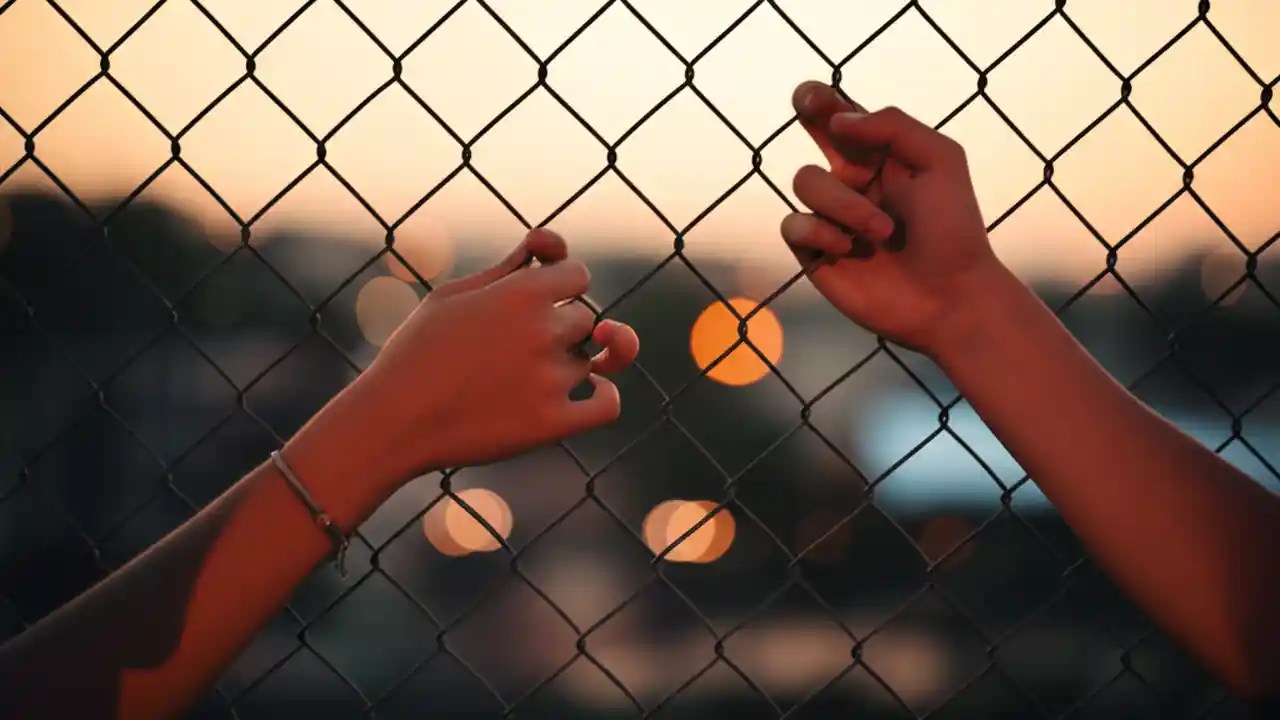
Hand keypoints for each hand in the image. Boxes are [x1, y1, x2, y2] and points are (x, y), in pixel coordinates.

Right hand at [335, 228, 639, 490]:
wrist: (394, 420)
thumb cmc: (417, 351)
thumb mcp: (453, 294)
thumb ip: (508, 268)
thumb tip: (548, 246)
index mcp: (522, 293)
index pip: (578, 276)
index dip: (561, 286)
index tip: (542, 300)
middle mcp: (544, 332)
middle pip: (583, 320)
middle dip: (557, 329)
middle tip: (511, 348)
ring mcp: (551, 379)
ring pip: (586, 363)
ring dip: (563, 367)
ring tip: (512, 379)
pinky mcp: (552, 423)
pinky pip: (607, 405)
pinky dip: (606, 395)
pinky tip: (596, 388)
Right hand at [782, 81, 1006, 355]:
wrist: (950, 295)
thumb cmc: (953, 229)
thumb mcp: (940, 161)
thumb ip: (892, 127)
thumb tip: (838, 121)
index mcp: (883, 155)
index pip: (844, 115)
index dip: (822, 98)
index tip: (814, 97)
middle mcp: (853, 180)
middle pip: (814, 132)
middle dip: (808, 111)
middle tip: (808, 106)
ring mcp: (832, 216)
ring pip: (805, 181)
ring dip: (844, 203)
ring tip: (882, 231)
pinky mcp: (816, 254)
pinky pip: (793, 226)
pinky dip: (821, 232)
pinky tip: (851, 249)